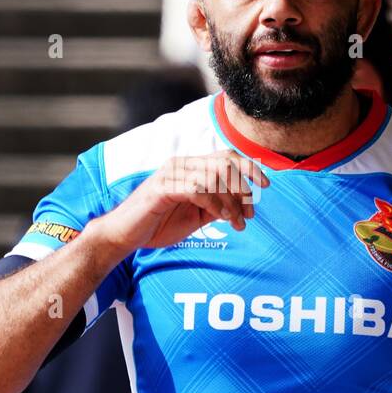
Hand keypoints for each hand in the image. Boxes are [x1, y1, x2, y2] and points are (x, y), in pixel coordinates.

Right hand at [91, 150, 269, 253]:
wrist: (126, 235)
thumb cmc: (158, 224)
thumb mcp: (196, 216)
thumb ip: (217, 206)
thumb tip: (243, 206)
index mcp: (191, 167)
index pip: (226, 156)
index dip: (249, 167)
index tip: (265, 185)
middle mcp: (182, 164)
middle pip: (224, 163)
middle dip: (243, 188)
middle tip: (249, 213)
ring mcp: (171, 173)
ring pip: (214, 175)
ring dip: (231, 201)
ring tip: (236, 222)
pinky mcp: (162, 187)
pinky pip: (197, 188)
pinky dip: (214, 202)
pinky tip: (221, 218)